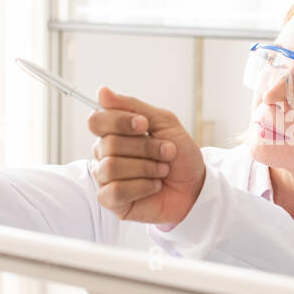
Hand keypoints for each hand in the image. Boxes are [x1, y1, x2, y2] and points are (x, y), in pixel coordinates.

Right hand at [88, 88, 205, 223]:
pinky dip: (141, 187)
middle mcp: (105, 154)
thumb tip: (101, 91)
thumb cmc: (180, 155)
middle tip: (167, 153)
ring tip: (163, 170)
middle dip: (145, 148)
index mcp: (114, 133)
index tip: (145, 125)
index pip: (97, 121)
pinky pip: (115, 191)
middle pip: (108, 144)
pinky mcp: (111, 201)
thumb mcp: (163, 123)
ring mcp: (106, 178)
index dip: (119, 121)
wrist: (196, 186)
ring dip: (146, 167)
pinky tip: (154, 186)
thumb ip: (132, 106)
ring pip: (111, 167)